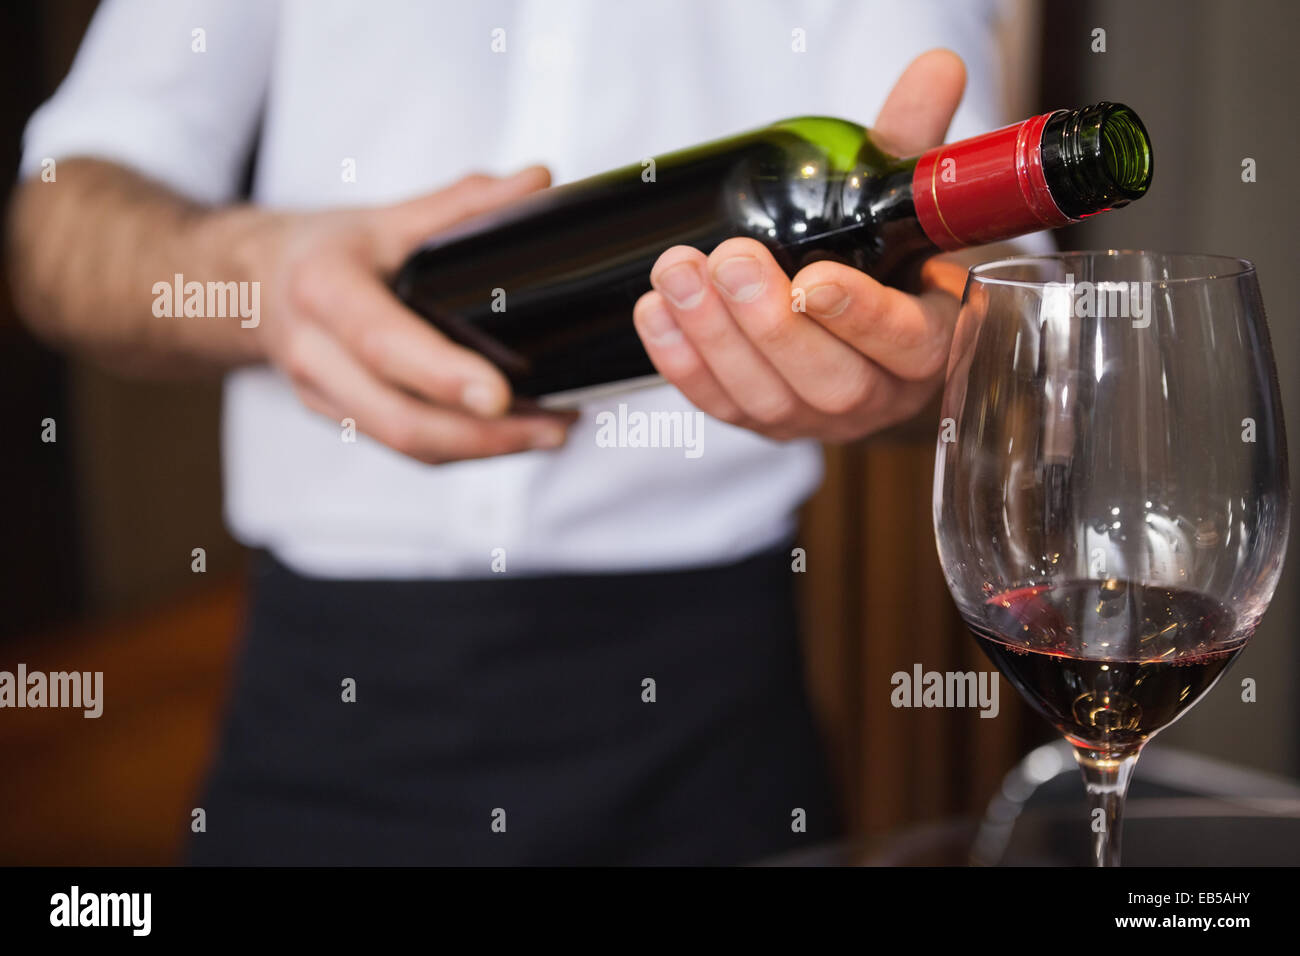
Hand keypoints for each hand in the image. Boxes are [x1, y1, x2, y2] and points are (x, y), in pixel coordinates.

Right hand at [254, 168, 576, 463]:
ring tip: (550, 432)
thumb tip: (538, 182)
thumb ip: (464, 203)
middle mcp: (317, 354)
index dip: (442, 375)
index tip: (500, 393)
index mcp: (324, 290)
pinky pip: (406, 448)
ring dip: (484, 450)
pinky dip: (464, 449)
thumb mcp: (385, 217)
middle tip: (554, 426)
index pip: (384, 344)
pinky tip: (514, 436)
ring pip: (407, 445)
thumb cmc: (321, 252)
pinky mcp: (343, 421)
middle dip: (484, 436)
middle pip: (400, 420)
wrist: (247, 288)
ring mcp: (325, 396)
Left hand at [633, 49, 969, 441]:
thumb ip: (910, 142)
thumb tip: (936, 66)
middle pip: (826, 382)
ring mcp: (812, 418)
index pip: (903, 343)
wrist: (855, 321)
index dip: (857, 316)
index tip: (814, 277)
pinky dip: (679, 362)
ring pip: (763, 398)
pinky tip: (653, 312)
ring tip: (677, 271)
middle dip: (768, 324)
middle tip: (730, 259)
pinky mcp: (759, 421)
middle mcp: (875, 395)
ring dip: (712, 338)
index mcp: (927, 344)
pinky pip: (717, 405)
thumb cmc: (886, 260)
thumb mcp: (898, 202)